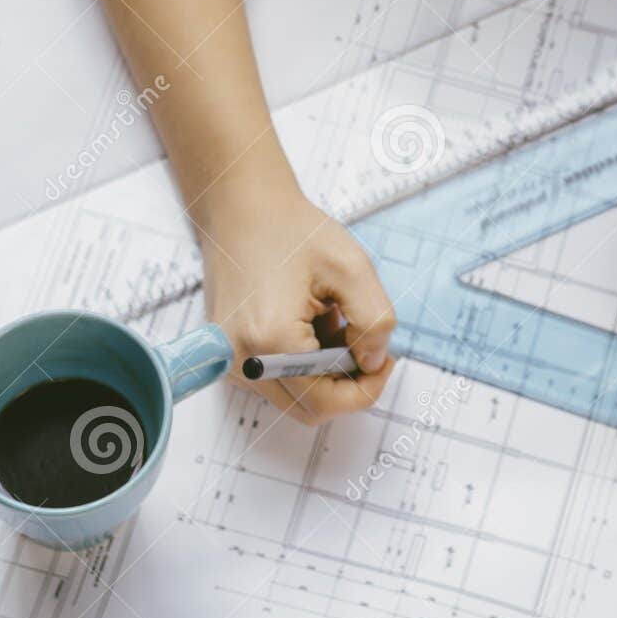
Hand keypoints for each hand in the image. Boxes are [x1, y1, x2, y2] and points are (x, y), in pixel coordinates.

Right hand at [198, 156, 395, 424]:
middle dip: (347, 381)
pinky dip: (305, 363)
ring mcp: (231, 362)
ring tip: (334, 320)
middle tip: (366, 340)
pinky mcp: (231, 357)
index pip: (327, 400)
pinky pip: (278, 379)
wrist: (242, 211)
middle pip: (311, 406)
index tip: (385, 357)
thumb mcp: (352, 266)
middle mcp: (242, 362)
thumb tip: (374, 362)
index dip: (367, 387)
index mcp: (271, 341)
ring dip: (326, 371)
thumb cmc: (291, 231)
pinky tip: (313, 322)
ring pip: (296, 396)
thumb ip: (374, 320)